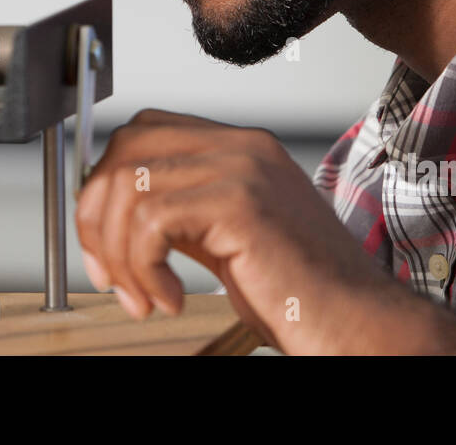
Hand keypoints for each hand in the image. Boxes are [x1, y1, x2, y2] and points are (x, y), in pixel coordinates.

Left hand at [74, 108, 400, 354]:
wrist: (358, 322)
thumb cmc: (301, 294)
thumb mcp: (226, 239)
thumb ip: (181, 213)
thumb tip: (112, 213)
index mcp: (240, 147)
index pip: (143, 133)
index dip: (106, 187)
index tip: (104, 247)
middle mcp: (241, 146)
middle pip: (128, 145)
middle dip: (98, 215)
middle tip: (111, 275)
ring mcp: (242, 168)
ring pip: (130, 185)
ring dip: (120, 252)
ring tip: (144, 295)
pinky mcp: (239, 202)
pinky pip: (151, 219)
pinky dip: (143, 266)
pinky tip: (170, 297)